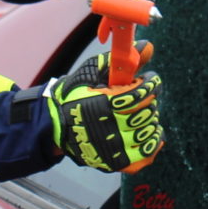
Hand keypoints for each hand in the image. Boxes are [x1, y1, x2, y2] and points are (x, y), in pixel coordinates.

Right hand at [46, 48, 163, 173]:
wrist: (56, 124)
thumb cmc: (75, 95)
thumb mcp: (95, 71)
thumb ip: (122, 60)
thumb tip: (148, 46)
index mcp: (106, 102)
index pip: (143, 92)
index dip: (151, 83)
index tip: (150, 79)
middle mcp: (112, 126)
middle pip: (147, 111)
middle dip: (148, 101)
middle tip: (140, 97)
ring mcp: (115, 147)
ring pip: (149, 132)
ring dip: (150, 120)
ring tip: (142, 113)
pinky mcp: (116, 162)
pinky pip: (145, 156)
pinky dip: (152, 144)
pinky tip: (150, 133)